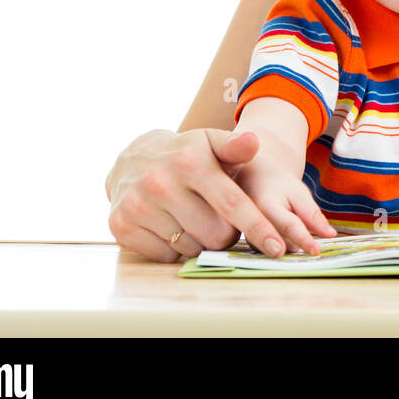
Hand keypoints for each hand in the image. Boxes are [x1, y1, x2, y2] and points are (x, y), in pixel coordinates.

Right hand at [106, 127, 322, 262]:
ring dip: (200, 241)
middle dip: (226, 234)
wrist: (132, 157)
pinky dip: (174, 248)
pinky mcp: (121, 226)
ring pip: (191, 248)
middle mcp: (161, 184)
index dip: (257, 228)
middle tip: (221, 221)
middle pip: (214, 234)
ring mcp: (138, 206)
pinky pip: (165, 256)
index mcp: (191, 161)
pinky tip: (171, 225)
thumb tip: (254, 141)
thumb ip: (235, 146)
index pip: (232, 203)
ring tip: (194, 219)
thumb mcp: (211, 142)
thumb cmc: (186, 153)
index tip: (277, 248)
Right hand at [230, 135, 336, 256]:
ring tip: (282, 226)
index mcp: (265, 203)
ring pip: (269, 251)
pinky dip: (271, 249)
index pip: (287, 225)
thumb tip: (330, 235)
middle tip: (303, 237)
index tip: (316, 251)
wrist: (250, 179)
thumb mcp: (298, 192)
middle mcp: (247, 221)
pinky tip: (273, 238)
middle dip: (294, 244)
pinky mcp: (233, 242)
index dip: (303, 239)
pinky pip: (258, 253)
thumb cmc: (278, 186)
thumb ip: (311, 213)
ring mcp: (238, 233)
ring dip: (282, 246)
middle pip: (279, 244)